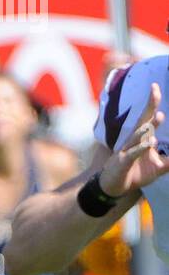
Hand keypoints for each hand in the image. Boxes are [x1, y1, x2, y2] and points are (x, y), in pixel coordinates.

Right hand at [99, 83, 168, 197]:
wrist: (114, 188)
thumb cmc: (135, 174)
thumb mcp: (158, 168)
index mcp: (142, 138)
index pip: (148, 117)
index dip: (152, 102)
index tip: (155, 86)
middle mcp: (134, 140)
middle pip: (142, 120)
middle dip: (149, 106)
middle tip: (155, 90)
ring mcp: (127, 150)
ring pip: (137, 135)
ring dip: (148, 127)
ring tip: (159, 117)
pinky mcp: (123, 162)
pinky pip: (133, 153)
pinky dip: (141, 148)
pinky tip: (150, 143)